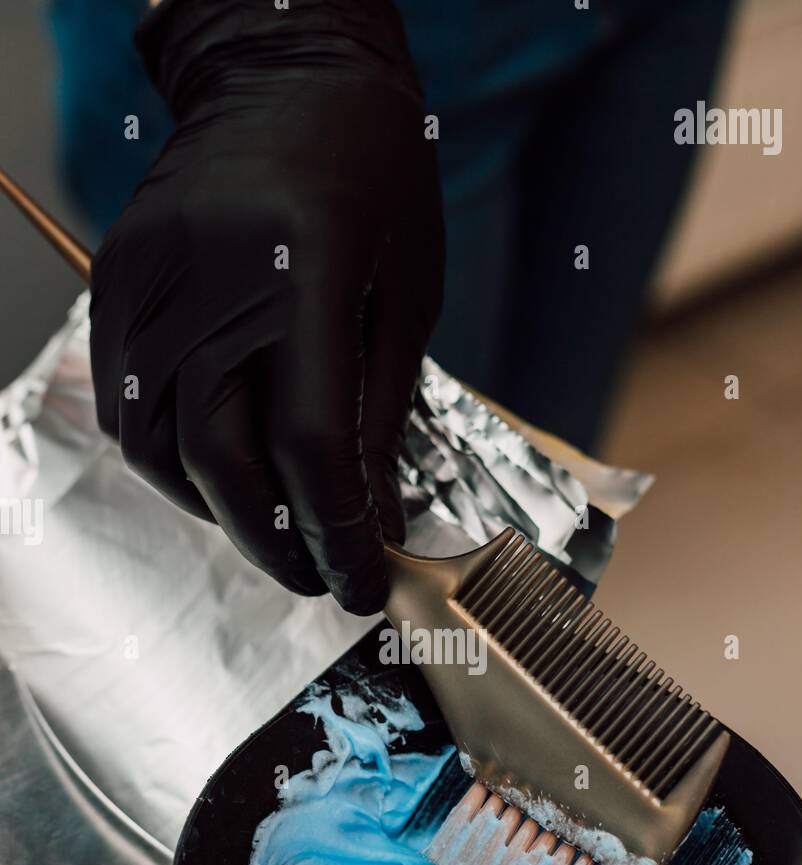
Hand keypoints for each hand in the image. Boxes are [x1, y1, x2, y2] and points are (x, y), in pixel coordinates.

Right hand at [90, 0, 443, 614]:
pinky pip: (126, 407)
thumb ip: (383, 409)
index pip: (312, 445)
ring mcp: (153, 282)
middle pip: (225, 462)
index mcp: (310, 273)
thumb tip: (370, 516)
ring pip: (161, 450)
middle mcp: (216, 281)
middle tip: (317, 576)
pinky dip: (172, 461)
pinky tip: (221, 469)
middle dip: (274, 543)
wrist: (283, 73)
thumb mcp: (409, 290)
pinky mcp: (119, 284)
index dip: (337, 533)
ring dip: (217, 511)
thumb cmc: (370, 173)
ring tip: (271, 527)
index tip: (360, 581)